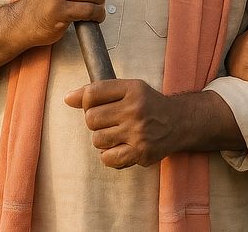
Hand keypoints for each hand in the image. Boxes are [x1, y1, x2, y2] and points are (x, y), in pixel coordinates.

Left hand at [64, 79, 179, 168]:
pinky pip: (107, 158)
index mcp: (133, 89)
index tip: (94, 104)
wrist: (179, 122)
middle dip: (95, 121)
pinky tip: (120, 147)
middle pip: (91, 118)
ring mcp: (139, 132)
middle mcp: (136, 109)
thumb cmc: (148, 105)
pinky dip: (109, 155)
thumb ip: (98, 91)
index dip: (86, 101)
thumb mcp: (128, 89)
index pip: (92, 93)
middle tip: (109, 121)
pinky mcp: (140, 152)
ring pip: (97, 139)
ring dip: (103, 139)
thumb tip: (67, 98)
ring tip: (117, 134)